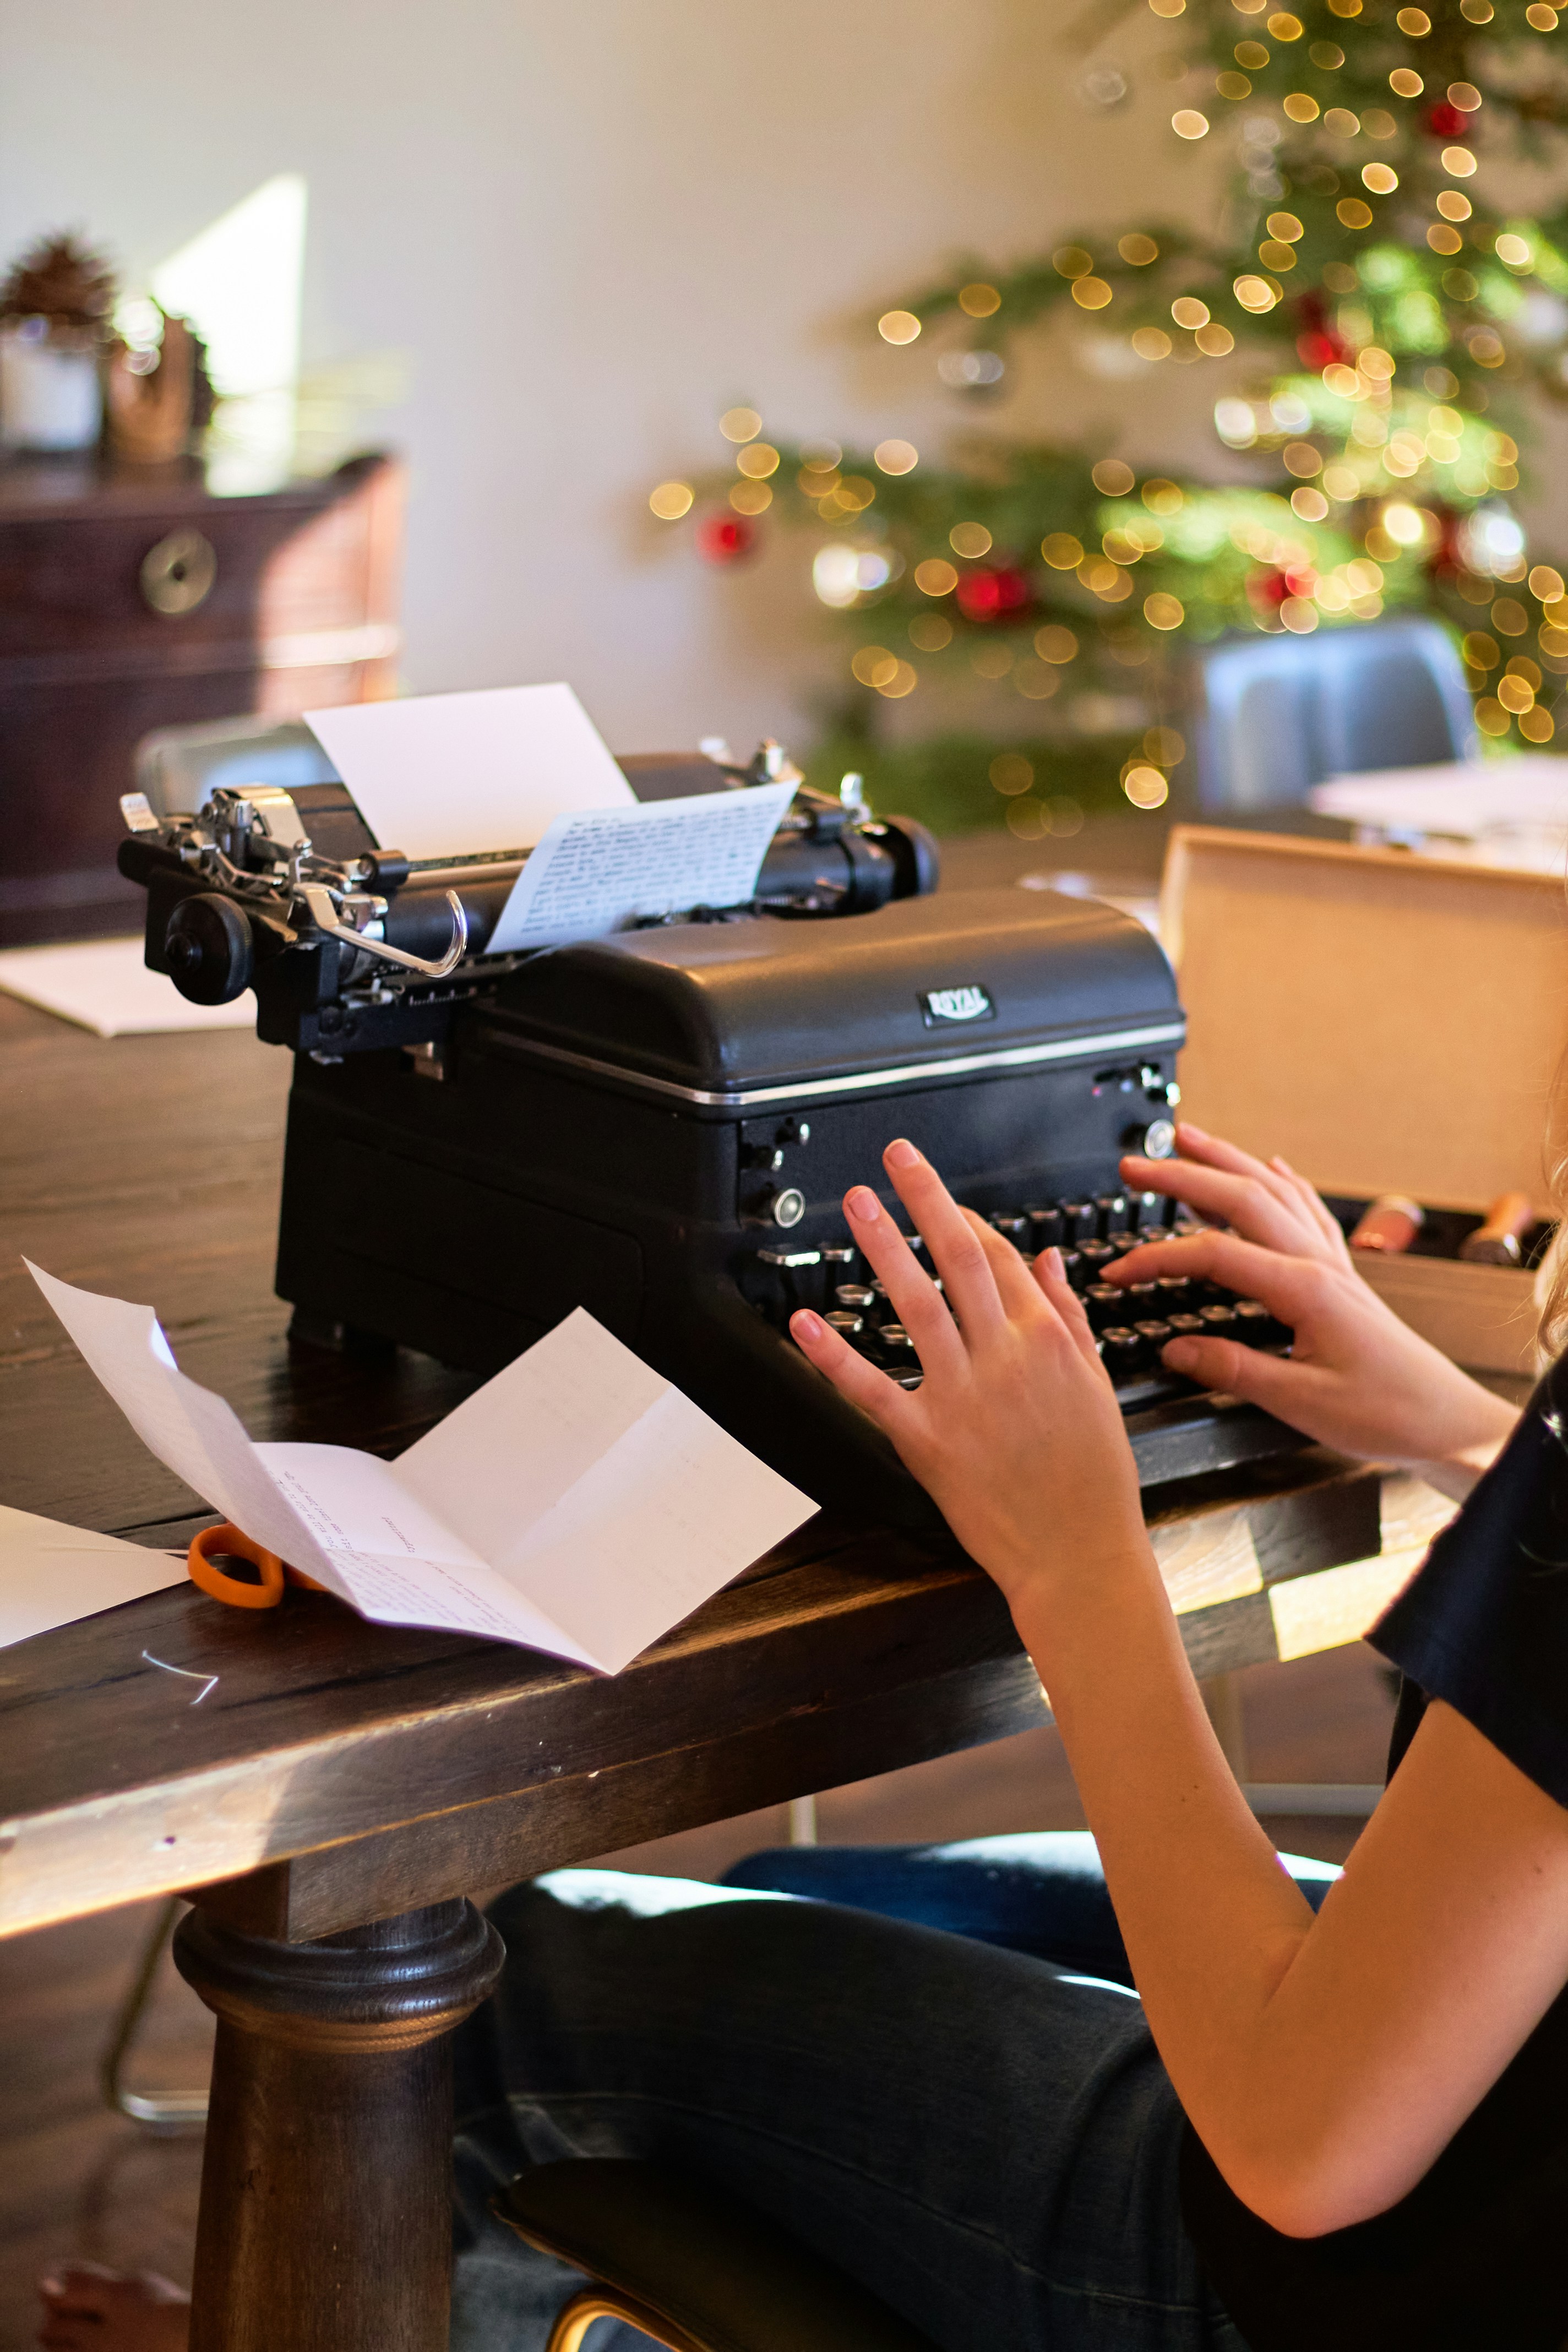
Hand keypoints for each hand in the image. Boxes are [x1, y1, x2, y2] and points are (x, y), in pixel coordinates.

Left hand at [788, 1140, 1148, 1601]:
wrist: (1080, 1553)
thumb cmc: (1091, 1477)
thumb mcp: (1096, 1384)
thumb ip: (1069, 1315)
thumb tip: (1050, 1259)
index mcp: (1047, 1340)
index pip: (1000, 1258)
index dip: (965, 1219)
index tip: (941, 1197)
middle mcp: (1004, 1358)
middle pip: (958, 1258)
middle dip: (925, 1201)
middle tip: (895, 1159)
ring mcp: (963, 1397)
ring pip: (915, 1304)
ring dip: (882, 1248)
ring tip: (858, 1206)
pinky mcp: (926, 1440)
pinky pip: (871, 1389)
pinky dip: (833, 1356)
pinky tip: (804, 1323)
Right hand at [1112, 1124, 1517, 1486]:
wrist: (1447, 1421)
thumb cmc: (1387, 1413)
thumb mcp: (1302, 1402)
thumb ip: (1235, 1370)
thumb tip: (1177, 1349)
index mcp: (1305, 1290)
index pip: (1214, 1254)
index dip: (1157, 1259)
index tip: (1118, 1272)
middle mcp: (1319, 1264)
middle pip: (1242, 1198)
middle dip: (1182, 1175)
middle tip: (1133, 1167)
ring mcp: (1333, 1264)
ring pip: (1273, 1191)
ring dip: (1227, 1161)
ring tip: (1187, 1140)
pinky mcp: (1343, 1275)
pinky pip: (1308, 1209)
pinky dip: (1282, 1181)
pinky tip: (1272, 1167)